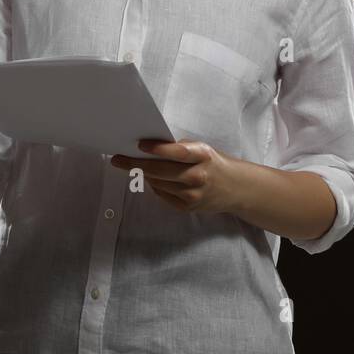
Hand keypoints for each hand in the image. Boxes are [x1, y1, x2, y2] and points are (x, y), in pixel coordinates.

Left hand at [109, 139, 242, 214]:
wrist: (235, 188)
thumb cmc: (213, 163)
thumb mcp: (202, 149)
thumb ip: (180, 149)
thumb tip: (150, 148)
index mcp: (203, 156)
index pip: (177, 152)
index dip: (157, 149)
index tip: (139, 145)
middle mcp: (198, 176)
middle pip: (161, 171)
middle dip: (136, 164)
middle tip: (118, 160)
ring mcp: (193, 194)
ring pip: (158, 184)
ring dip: (144, 175)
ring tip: (134, 166)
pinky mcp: (188, 207)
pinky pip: (162, 195)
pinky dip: (155, 186)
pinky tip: (152, 179)